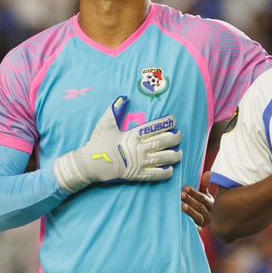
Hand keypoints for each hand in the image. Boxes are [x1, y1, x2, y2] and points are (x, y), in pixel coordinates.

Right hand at [53, 96, 183, 192]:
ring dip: (174, 156)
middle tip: (179, 135)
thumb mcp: (105, 124)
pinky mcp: (139, 175)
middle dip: (174, 138)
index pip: (154, 127)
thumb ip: (114, 110)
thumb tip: (123, 97)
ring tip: (179, 153)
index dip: (166, 123)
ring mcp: (140, 163)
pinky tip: (171, 169)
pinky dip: (165, 172)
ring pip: (163, 158)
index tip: (173, 120)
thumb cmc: (99, 143)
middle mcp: (139, 148)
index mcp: (133, 135)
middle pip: (163, 141)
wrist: (91, 164)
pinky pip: (156, 175)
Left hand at [182, 171, 213, 227]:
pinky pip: (195, 228)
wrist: (201, 221)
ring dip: (190, 211)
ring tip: (182, 206)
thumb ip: (204, 184)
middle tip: (181, 195)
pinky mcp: (199, 230)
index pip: (203, 198)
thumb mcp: (204, 194)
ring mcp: (204, 223)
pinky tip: (184, 221)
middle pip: (200, 207)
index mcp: (211, 204)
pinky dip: (192, 225)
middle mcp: (209, 214)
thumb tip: (208, 172)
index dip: (194, 193)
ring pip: (198, 217)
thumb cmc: (200, 204)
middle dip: (190, 200)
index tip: (185, 188)